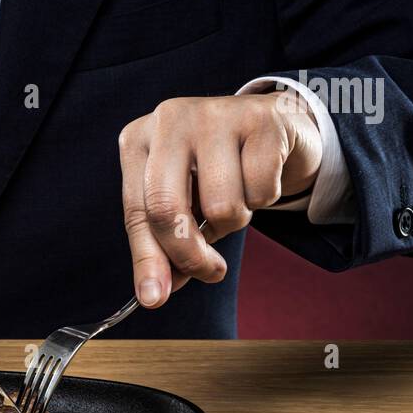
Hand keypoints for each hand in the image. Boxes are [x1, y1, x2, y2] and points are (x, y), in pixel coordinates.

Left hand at [118, 90, 321, 307]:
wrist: (275, 122)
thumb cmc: (218, 167)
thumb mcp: (183, 202)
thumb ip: (165, 243)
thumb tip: (155, 292)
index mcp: (139, 141)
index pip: (137, 211)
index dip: (147, 259)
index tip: (154, 297)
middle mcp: (169, 120)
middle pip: (166, 208)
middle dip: (189, 254)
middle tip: (211, 272)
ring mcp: (214, 114)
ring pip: (221, 205)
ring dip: (235, 219)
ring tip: (237, 197)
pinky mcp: (260, 120)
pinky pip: (262, 191)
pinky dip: (265, 198)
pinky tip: (261, 175)